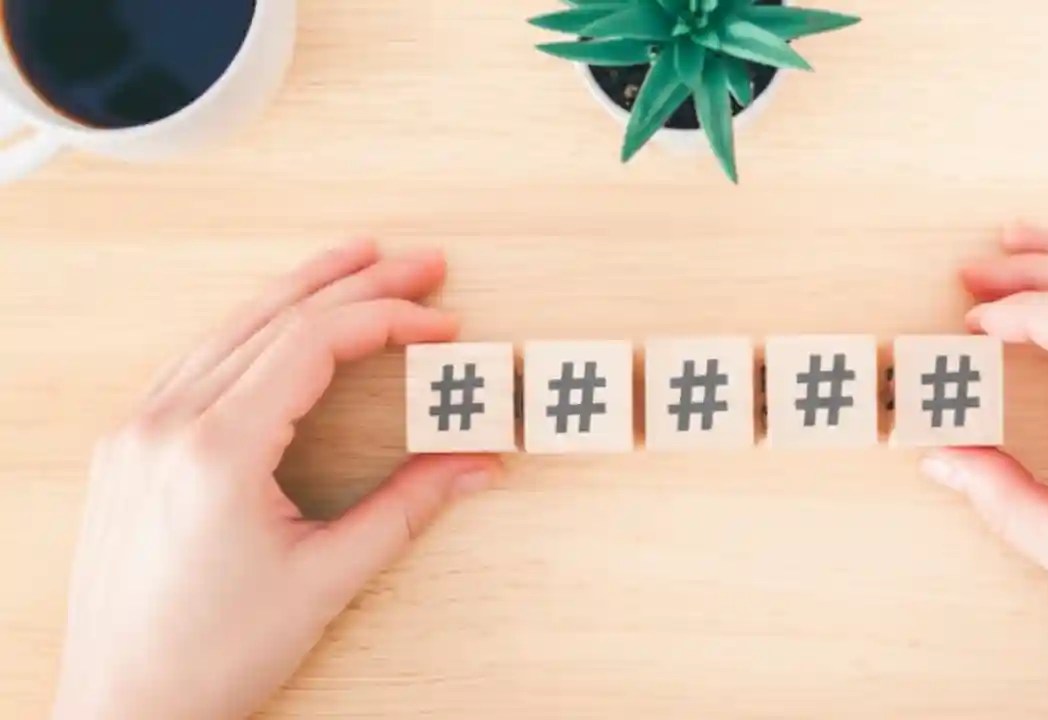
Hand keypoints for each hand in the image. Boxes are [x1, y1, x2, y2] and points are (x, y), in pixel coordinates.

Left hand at [52, 241, 501, 719]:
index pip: (311, 344)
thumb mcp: (327, 579)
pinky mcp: (129, 447)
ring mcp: (138, 431)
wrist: (124, 709)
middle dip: (356, 283)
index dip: (386, 319)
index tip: (440, 323)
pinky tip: (280, 319)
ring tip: (357, 262)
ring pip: (228, 329)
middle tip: (419, 264)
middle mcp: (165, 425)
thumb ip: (408, 507)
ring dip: (299, 290)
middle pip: (273, 319)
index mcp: (214, 452)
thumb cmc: (212, 656)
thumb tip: (475, 462)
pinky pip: (196, 360)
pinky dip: (251, 328)